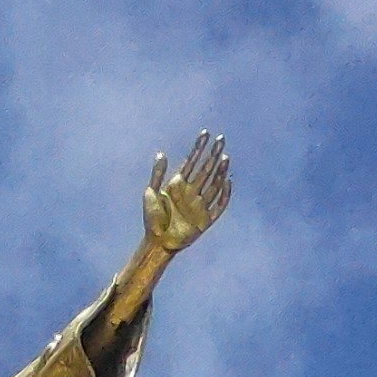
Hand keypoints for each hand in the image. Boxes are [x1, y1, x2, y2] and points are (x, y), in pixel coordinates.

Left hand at [138, 136, 232, 267]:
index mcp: (178, 184)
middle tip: (221, 139)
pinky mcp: (205, 219)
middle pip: (206, 169)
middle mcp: (191, 192)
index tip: (205, 134)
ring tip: (225, 157)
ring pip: (214, 184)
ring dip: (220, 171)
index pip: (192, 162)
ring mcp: (199, 205)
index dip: (199, 148)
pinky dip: (223, 194)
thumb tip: (161, 153)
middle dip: (213, 154)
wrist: (157, 242)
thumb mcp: (151, 193)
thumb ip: (157, 174)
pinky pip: (218, 205)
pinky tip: (226, 182)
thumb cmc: (152, 219)